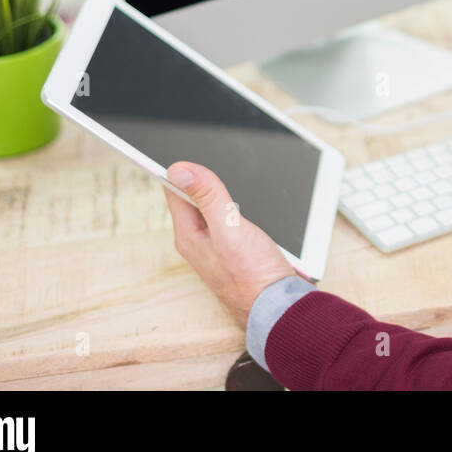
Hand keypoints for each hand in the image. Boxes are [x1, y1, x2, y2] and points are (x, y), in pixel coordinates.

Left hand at [164, 161, 299, 328]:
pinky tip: (244, 200)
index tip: (178, 144)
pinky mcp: (234, 248)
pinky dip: (233, 204)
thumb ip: (208, 197)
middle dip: (199, 176)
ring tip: (222, 169)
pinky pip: (226, 217)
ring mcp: (216, 245)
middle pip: (192, 196)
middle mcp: (198, 240)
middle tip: (205, 149)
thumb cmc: (253, 275)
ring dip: (217, 190)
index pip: (173, 190)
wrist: (278, 307)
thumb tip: (179, 168)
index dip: (177, 167)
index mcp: (189, 234)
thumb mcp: (230, 228)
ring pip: (211, 206)